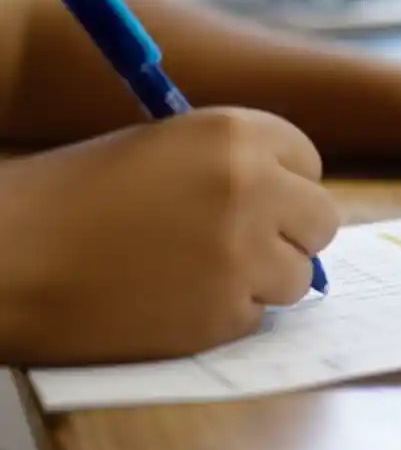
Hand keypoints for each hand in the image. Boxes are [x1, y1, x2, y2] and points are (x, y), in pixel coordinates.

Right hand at [0, 108, 338, 364]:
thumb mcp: (161, 146)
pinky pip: (255, 316)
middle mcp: (254, 188)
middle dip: (290, 233)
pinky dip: (224, 314)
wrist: (7, 256)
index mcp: (235, 133)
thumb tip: (288, 197)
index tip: (260, 196)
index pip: (307, 161)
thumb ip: (230, 164)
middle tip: (244, 242)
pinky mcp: (223, 314)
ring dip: (262, 279)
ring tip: (197, 271)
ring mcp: (244, 255)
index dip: (283, 182)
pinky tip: (172, 299)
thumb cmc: (70, 194)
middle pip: (321, 219)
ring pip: (298, 276)